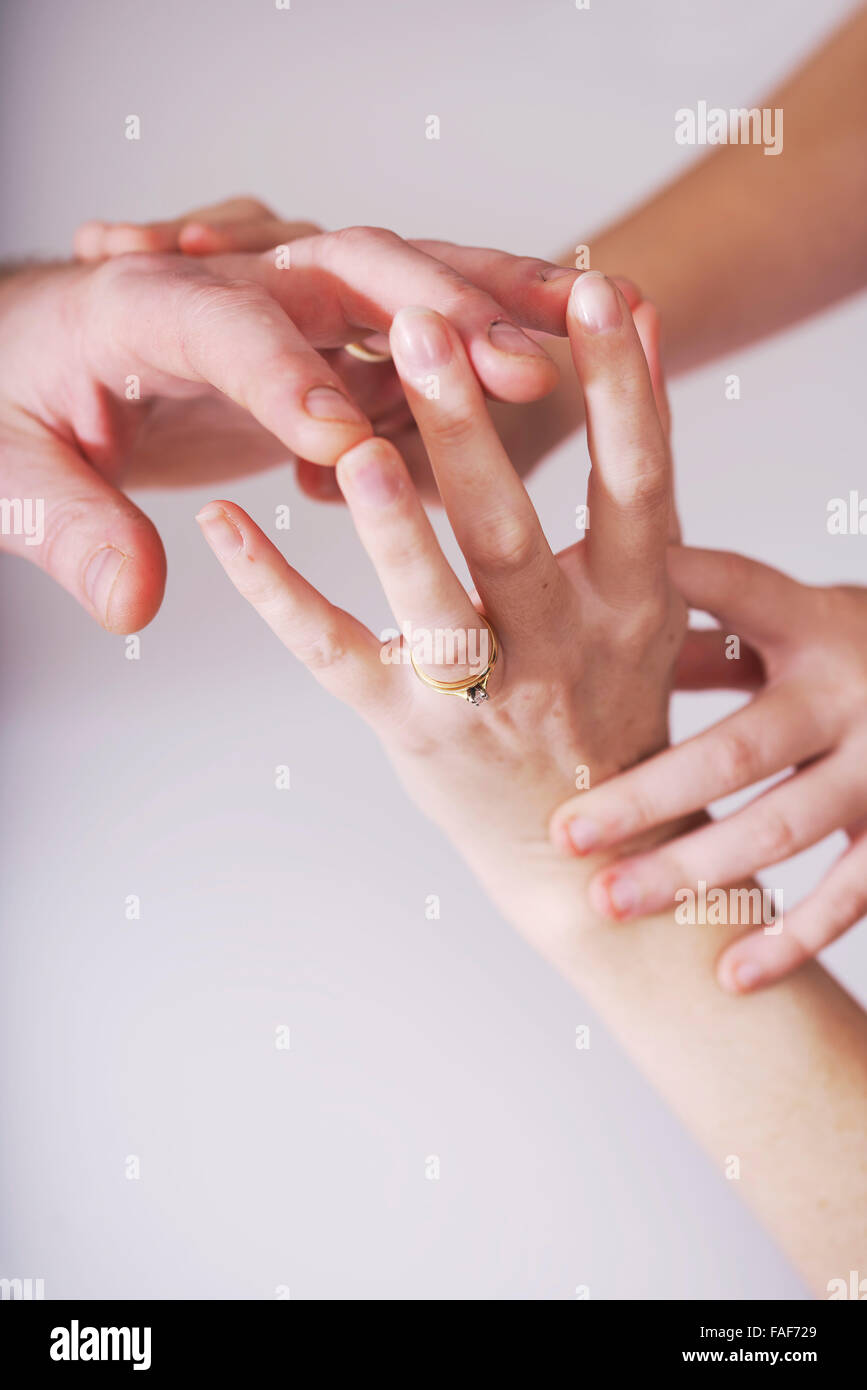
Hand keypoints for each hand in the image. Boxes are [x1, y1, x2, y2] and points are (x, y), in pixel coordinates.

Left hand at [2, 227, 589, 630]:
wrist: (19, 359)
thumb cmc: (7, 407)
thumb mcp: (11, 470)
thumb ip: (68, 525)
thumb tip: (130, 601)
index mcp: (136, 300)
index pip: (224, 328)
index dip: (285, 379)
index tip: (342, 442)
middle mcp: (228, 282)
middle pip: (346, 269)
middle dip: (439, 316)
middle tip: (521, 368)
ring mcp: (282, 299)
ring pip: (403, 281)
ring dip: (491, 307)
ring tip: (584, 329)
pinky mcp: (314, 336)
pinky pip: (406, 332)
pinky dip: (479, 330)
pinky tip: (552, 350)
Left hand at [193, 272, 683, 933]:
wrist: (588, 853)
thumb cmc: (613, 702)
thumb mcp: (651, 602)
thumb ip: (636, 488)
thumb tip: (644, 343)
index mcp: (635, 601)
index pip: (639, 478)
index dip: (626, 385)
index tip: (604, 288)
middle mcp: (564, 651)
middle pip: (512, 532)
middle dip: (471, 428)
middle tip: (428, 325)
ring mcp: (482, 698)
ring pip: (432, 605)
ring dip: (393, 524)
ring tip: (351, 443)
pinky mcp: (406, 729)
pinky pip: (331, 652)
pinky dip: (274, 589)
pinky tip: (221, 525)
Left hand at [549, 552, 866, 991]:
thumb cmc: (853, 656)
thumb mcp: (800, 621)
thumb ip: (713, 624)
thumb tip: (589, 600)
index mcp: (815, 625)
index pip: (739, 592)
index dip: (679, 586)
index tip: (586, 589)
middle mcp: (850, 693)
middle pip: (736, 751)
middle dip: (644, 796)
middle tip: (564, 833)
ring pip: (779, 830)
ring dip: (691, 873)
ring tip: (609, 903)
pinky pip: (851, 895)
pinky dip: (791, 939)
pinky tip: (730, 974)